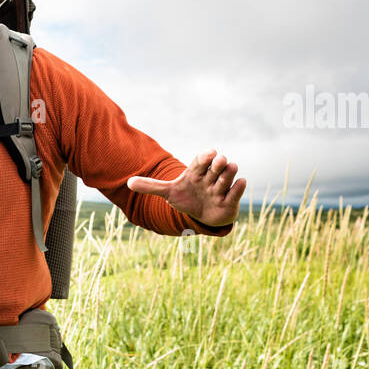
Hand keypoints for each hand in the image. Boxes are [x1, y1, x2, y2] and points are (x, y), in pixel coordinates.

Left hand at [126, 149, 246, 227]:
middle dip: (218, 163)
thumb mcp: (169, 192)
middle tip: (219, 160)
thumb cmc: (186, 198)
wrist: (202, 215)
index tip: (209, 153)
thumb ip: (151, 187)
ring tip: (231, 167)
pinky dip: (238, 188)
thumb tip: (128, 183)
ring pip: (227, 177)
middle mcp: (210, 178)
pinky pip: (236, 192)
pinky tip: (240, 182)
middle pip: (216, 167)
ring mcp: (221, 189)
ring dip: (229, 172)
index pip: (201, 160)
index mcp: (196, 172)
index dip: (205, 156)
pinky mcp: (229, 201)